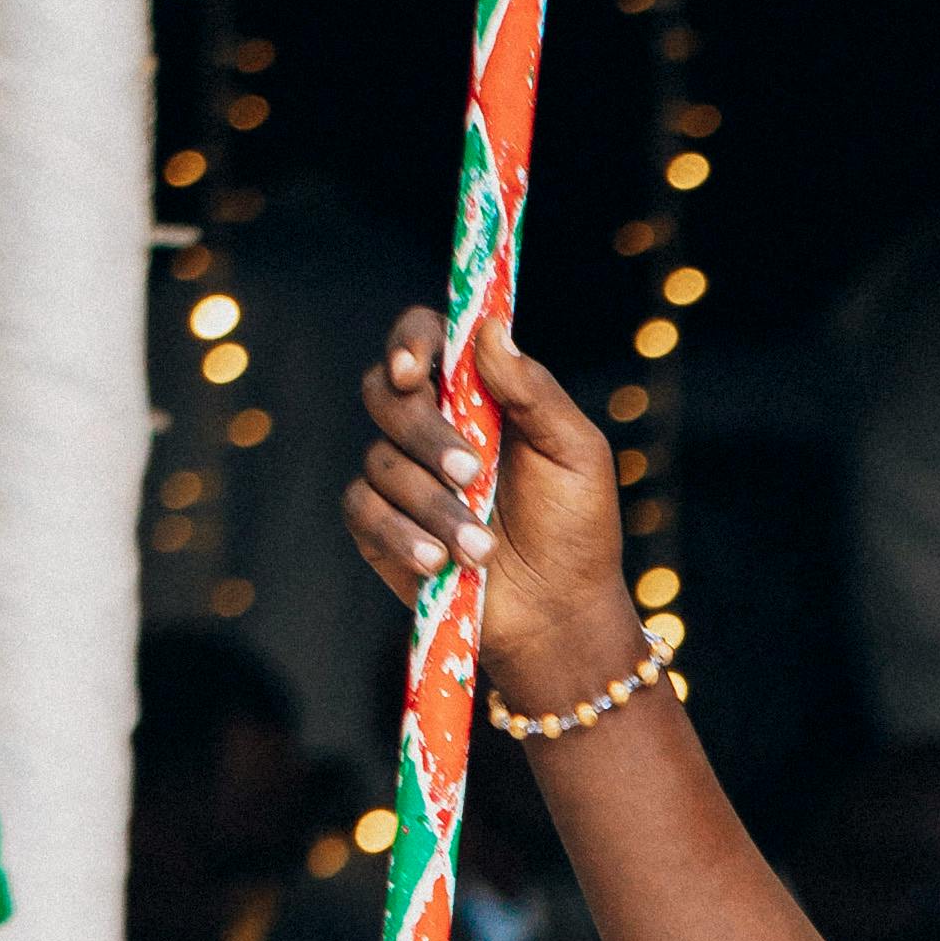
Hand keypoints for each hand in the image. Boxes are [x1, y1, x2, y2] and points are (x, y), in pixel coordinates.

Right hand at [345, 306, 637, 724]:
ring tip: (483, 547)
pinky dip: (403, 536)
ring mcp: (399, 474)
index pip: (424, 339)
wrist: (559, 611)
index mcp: (475, 393)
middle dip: (424, 432)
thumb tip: (490, 329)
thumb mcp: (574, 452)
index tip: (419, 370)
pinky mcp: (378, 525)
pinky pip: (364, 511)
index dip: (410, 341)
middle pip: (385, 393)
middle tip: (472, 473)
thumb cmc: (575, 525)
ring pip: (380, 460)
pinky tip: (440, 563)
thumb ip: (533, 391)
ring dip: (434, 506)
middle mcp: (429, 424)